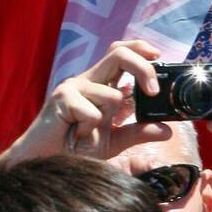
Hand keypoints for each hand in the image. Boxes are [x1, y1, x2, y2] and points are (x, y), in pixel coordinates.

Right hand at [0, 38, 162, 162]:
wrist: (44, 163)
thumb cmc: (74, 150)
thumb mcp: (113, 142)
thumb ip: (138, 133)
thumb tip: (167, 130)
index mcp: (100, 84)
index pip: (121, 53)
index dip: (140, 48)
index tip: (159, 56)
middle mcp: (88, 80)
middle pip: (119, 54)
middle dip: (142, 68)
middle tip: (153, 91)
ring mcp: (74, 86)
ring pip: (113, 95)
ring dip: (106, 121)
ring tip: (85, 133)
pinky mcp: (62, 97)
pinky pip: (93, 113)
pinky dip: (89, 129)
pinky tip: (74, 135)